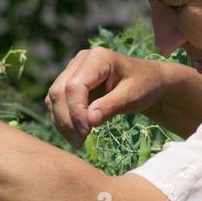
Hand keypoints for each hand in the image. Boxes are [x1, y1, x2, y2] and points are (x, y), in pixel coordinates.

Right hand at [45, 47, 167, 147]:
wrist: (148, 81)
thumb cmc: (144, 85)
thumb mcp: (132, 96)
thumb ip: (111, 106)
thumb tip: (89, 121)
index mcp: (98, 58)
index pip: (75, 86)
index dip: (76, 111)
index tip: (87, 132)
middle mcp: (80, 60)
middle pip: (59, 91)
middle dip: (67, 120)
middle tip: (80, 142)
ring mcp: (73, 70)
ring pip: (53, 98)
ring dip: (62, 123)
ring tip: (78, 142)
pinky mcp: (69, 82)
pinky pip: (57, 103)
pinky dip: (63, 120)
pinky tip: (75, 135)